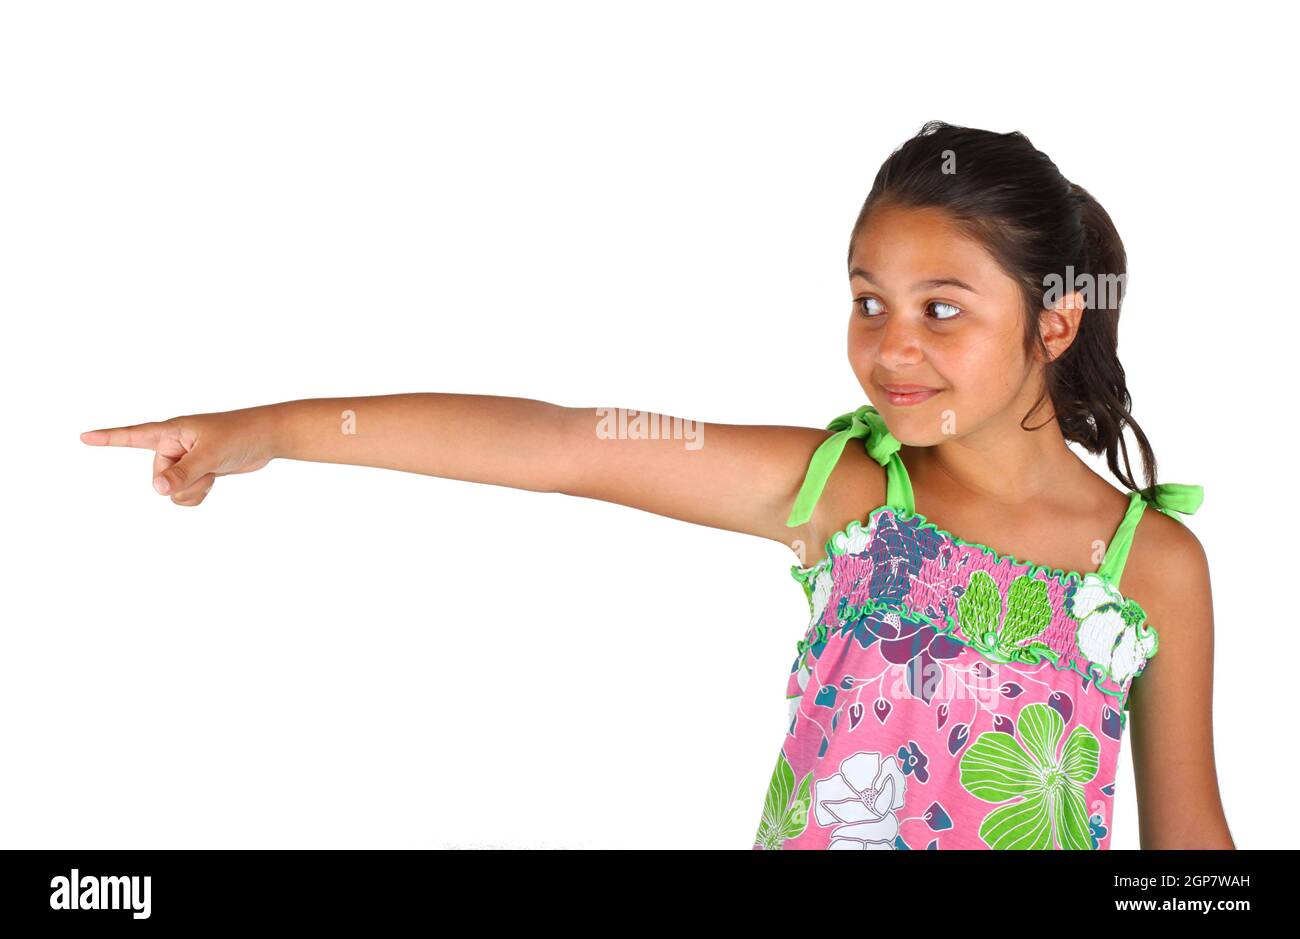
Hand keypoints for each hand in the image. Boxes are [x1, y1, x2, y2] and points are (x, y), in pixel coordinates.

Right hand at [80, 405, 281, 505]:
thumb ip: (183, 473)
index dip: (108, 438)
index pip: (133, 436)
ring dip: (193, 489)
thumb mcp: (210, 455)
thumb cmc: (240, 435)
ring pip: (172, 491)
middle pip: (159, 478)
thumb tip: (157, 488)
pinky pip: (185, 495)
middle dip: (183, 480)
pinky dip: (198, 494)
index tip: (84, 437)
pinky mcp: (196, 472)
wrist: (267, 438)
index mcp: (171, 432)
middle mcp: (173, 446)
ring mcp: (184, 461)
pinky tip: (214, 479)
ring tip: (213, 470)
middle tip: (208, 464)